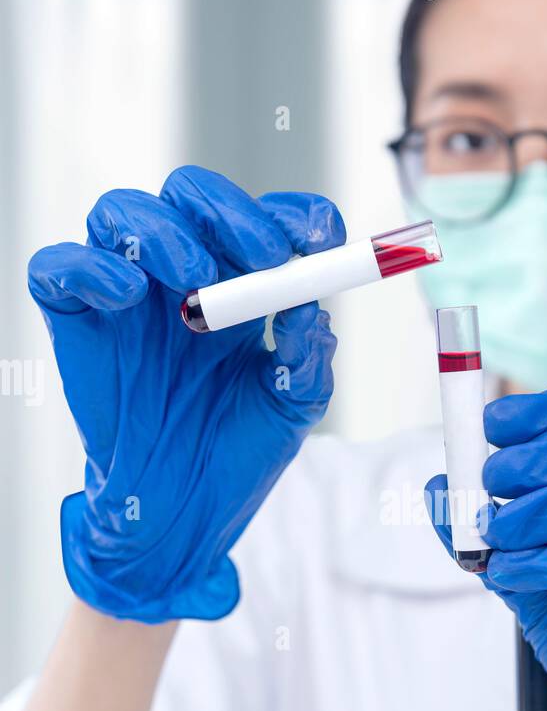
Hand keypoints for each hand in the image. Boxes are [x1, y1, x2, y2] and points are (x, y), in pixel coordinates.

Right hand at [29, 166, 343, 621]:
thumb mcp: (291, 406)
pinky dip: (90, 266)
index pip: (267, 220)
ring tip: (196, 278)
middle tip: (263, 256)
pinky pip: (60, 265)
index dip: (296, 216)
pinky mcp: (74, 318)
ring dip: (163, 231)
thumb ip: (308, 355)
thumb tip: (311, 306)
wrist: (181, 514)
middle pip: (191, 195)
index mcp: (242, 282)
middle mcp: (181, 275)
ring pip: (121, 212)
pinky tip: (127, 295)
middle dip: (230, 213)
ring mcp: (124, 293)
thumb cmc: (235, 454)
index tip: (323, 237)